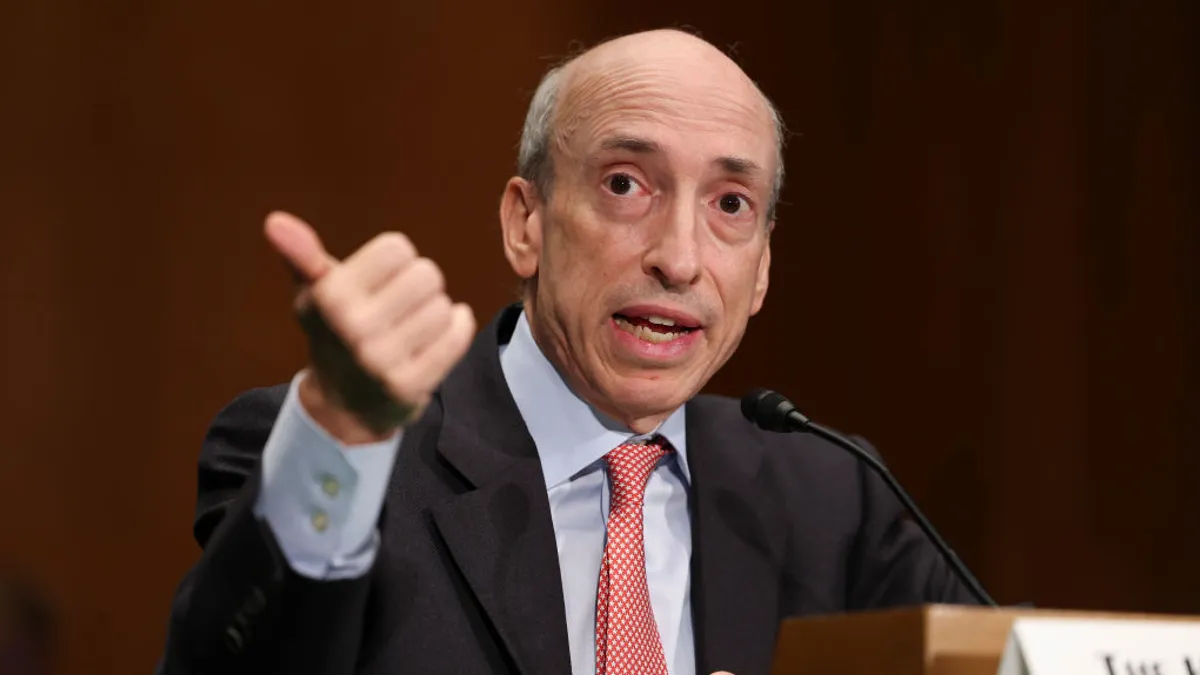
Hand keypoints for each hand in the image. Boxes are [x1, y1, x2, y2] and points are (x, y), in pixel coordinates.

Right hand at [264, 211, 475, 442]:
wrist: (345, 403)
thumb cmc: (334, 332)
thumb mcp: (314, 292)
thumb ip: (301, 254)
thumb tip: (275, 221)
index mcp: (329, 296)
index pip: (397, 248)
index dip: (394, 260)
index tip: (380, 280)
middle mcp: (353, 328)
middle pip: (427, 274)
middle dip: (418, 285)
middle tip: (399, 306)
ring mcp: (381, 361)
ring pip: (444, 306)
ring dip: (434, 313)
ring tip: (410, 327)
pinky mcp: (410, 385)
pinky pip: (457, 337)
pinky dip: (457, 329)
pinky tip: (437, 334)